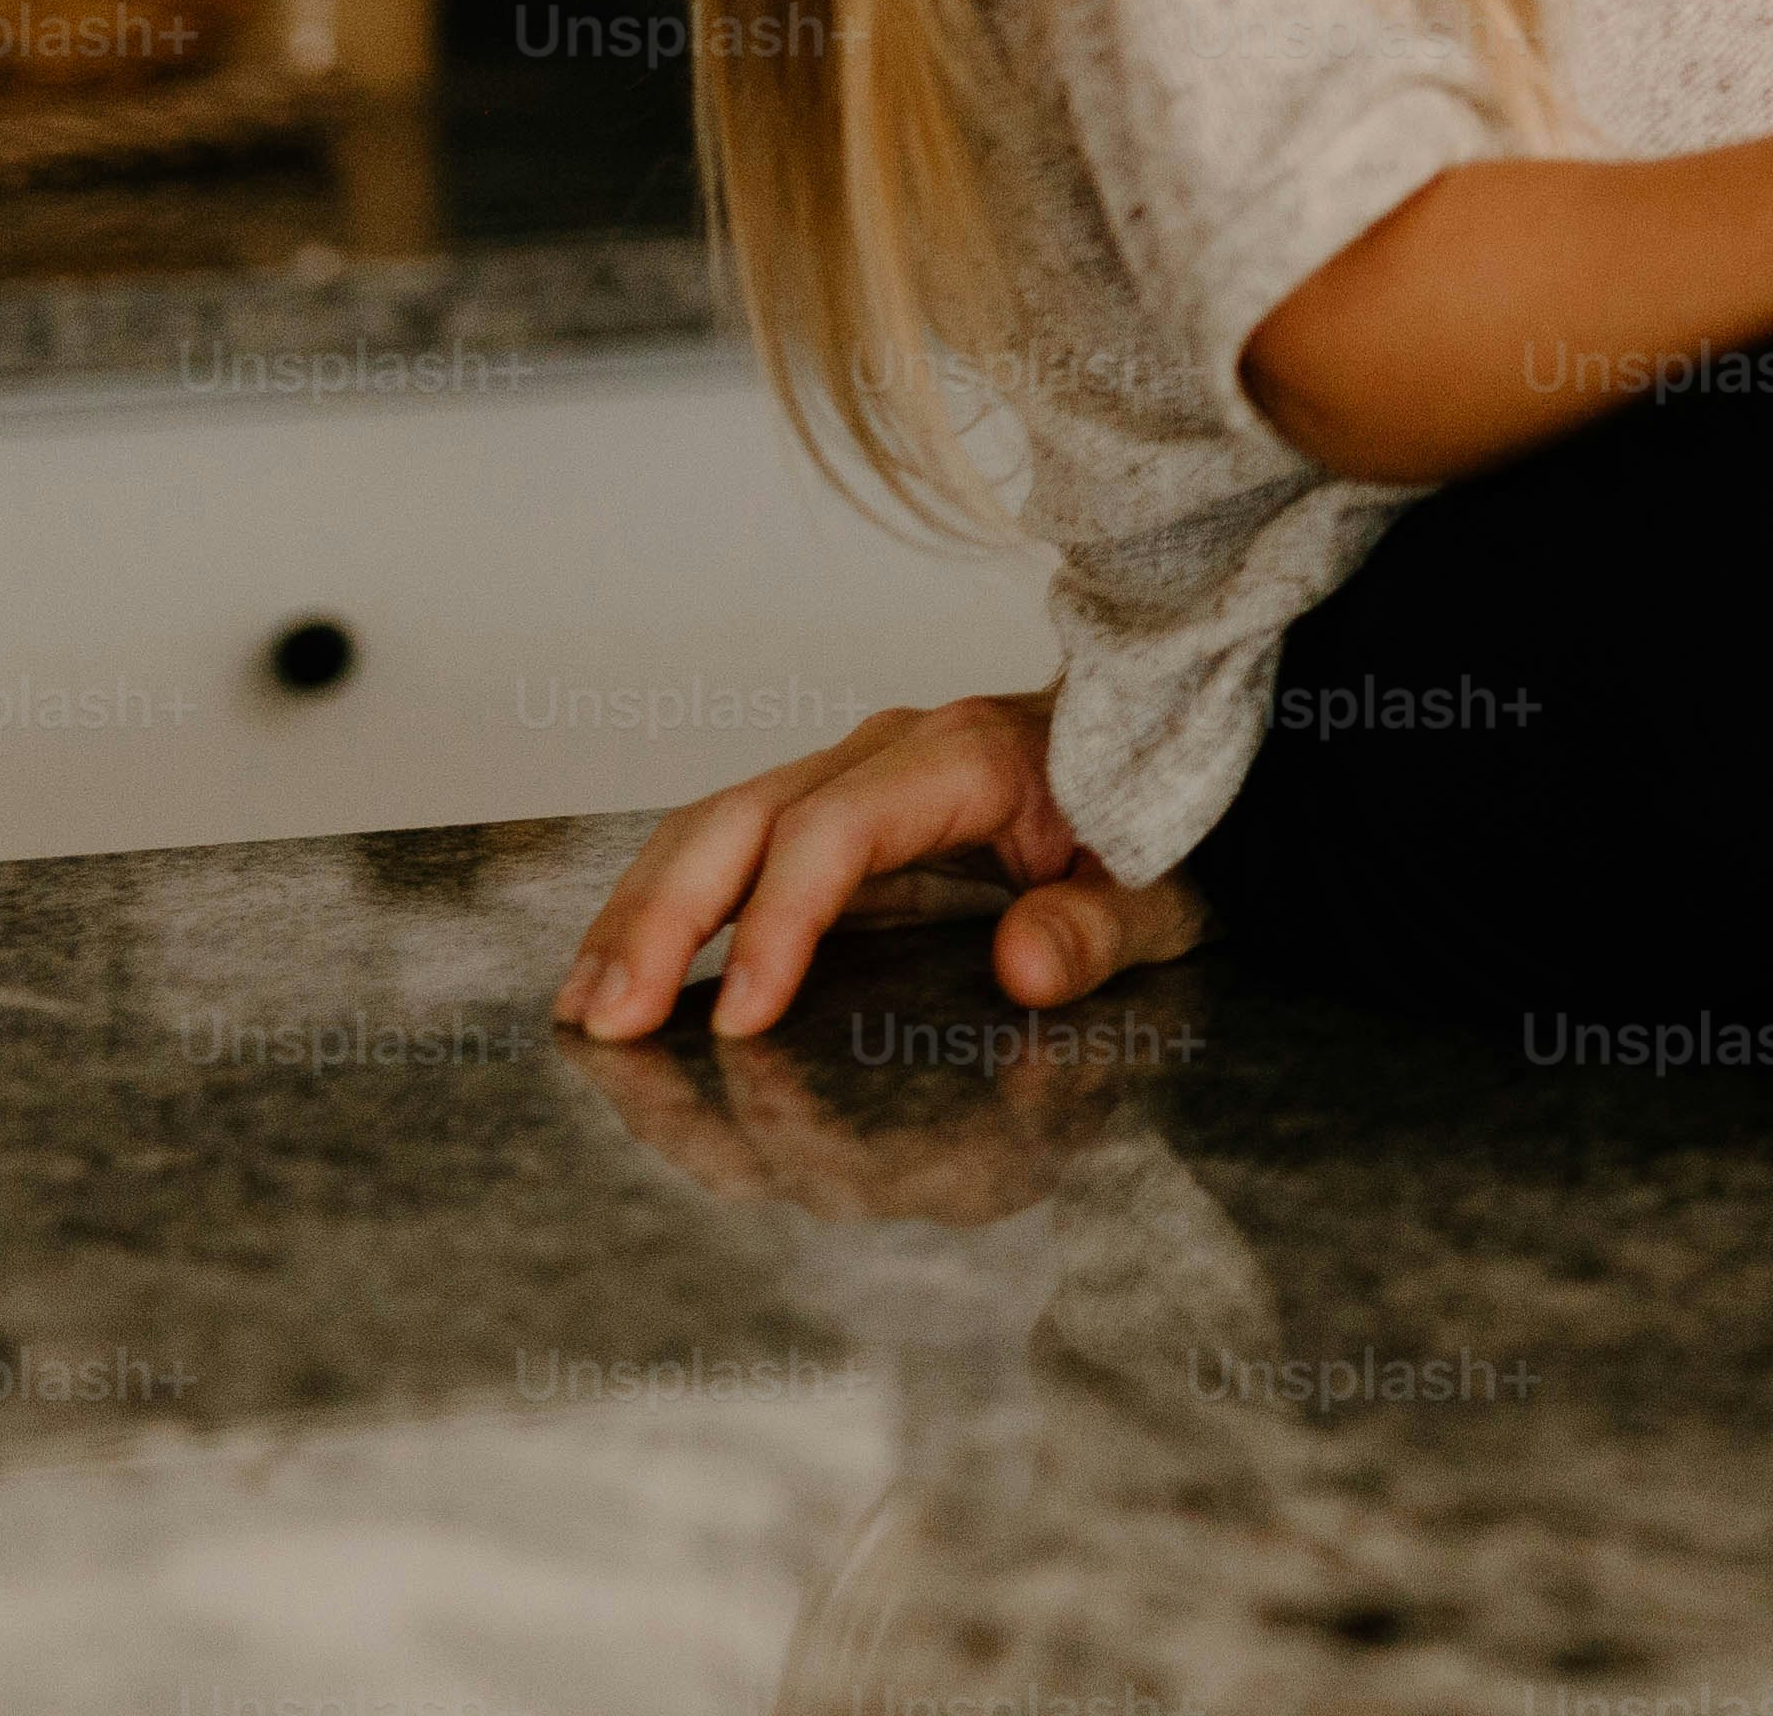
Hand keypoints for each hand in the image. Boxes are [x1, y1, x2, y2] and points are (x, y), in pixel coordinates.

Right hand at [555, 687, 1205, 1043]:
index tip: (740, 1018)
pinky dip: (666, 903)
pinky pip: (733, 845)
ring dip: (640, 912)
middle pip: (743, 816)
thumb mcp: (1166, 886)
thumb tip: (1026, 966)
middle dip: (661, 917)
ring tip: (581, 1008)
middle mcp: (891, 750)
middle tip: (603, 1022)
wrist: (1191, 756)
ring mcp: (854, 773)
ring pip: (715, 824)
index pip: (836, 830)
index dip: (778, 922)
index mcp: (967, 755)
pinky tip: (620, 973)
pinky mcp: (838, 812)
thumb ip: (1103, 926)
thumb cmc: (1174, 825)